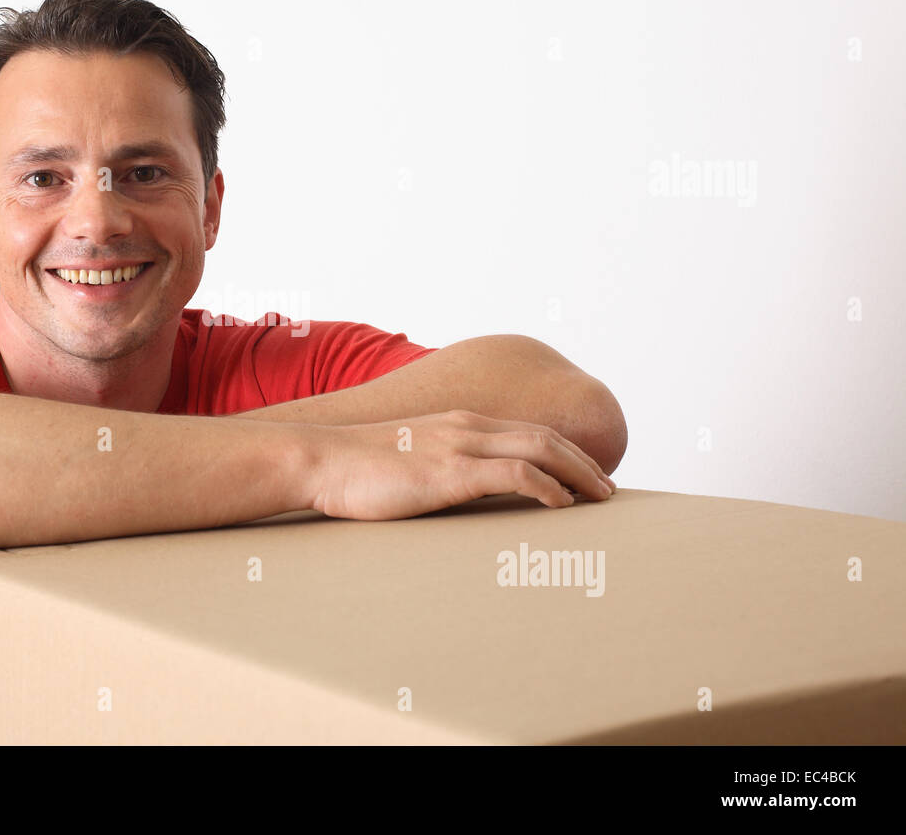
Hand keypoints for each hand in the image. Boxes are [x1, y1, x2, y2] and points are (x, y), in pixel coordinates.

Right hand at [307, 409, 614, 521]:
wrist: (320, 459)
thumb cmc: (353, 468)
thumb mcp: (405, 459)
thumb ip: (436, 465)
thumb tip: (458, 489)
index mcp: (456, 421)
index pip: (525, 430)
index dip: (562, 450)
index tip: (583, 473)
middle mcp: (466, 425)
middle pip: (544, 436)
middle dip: (582, 461)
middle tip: (607, 489)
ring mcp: (459, 445)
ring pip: (540, 450)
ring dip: (577, 473)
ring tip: (599, 498)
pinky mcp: (451, 471)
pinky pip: (516, 475)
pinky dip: (547, 487)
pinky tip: (561, 505)